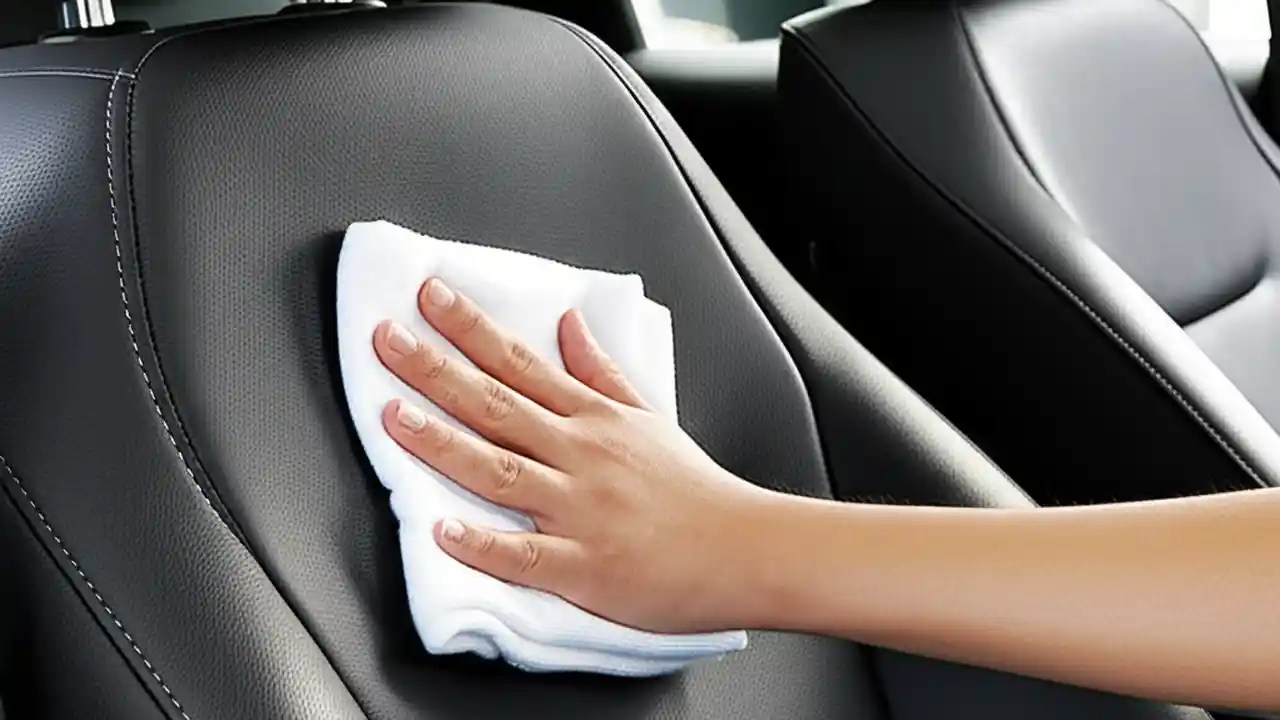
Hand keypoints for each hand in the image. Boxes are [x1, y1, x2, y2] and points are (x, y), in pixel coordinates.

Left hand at [372, 278, 776, 632]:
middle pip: (497, 404)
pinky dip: (483, 544)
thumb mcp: (649, 414)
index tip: (429, 296)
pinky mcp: (585, 567)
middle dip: (436, 369)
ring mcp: (581, 510)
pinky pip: (524, 556)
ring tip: (392, 417)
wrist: (745, 548)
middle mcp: (581, 455)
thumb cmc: (694, 488)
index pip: (520, 362)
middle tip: (387, 338)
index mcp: (593, 419)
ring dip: (442, 442)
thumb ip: (600, 370)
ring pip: (500, 470)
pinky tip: (441, 530)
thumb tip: (568, 321)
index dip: (470, 328)